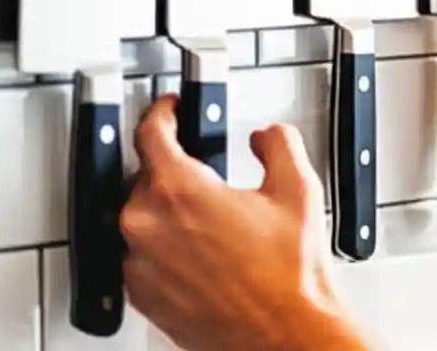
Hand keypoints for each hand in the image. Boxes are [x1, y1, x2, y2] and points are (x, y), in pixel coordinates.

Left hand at [120, 96, 368, 350]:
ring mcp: (138, 263)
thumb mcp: (298, 189)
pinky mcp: (140, 295)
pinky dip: (163, 249)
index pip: (150, 131)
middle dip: (176, 171)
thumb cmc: (289, 278)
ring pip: (141, 218)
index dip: (163, 111)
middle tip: (211, 180)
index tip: (170, 109)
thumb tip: (265, 136)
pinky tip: (201, 255)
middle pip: (145, 176)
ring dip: (169, 213)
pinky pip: (141, 256)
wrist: (286, 338)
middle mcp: (146, 224)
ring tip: (212, 226)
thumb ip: (277, 143)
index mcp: (179, 189)